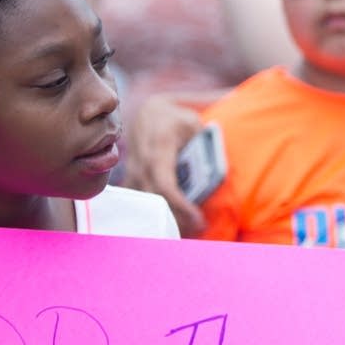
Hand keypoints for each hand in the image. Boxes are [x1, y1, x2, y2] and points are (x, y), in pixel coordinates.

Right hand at [124, 93, 207, 235]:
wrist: (150, 113)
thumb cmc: (177, 120)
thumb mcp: (194, 125)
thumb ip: (203, 147)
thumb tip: (213, 174)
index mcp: (158, 149)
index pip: (165, 185)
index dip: (180, 206)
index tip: (199, 220)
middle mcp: (140, 164)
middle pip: (154, 200)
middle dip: (176, 219)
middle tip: (198, 230)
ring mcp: (132, 173)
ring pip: (144, 205)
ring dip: (164, 219)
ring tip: (187, 231)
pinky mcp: (130, 180)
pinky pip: (139, 203)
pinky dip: (154, 214)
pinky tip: (171, 223)